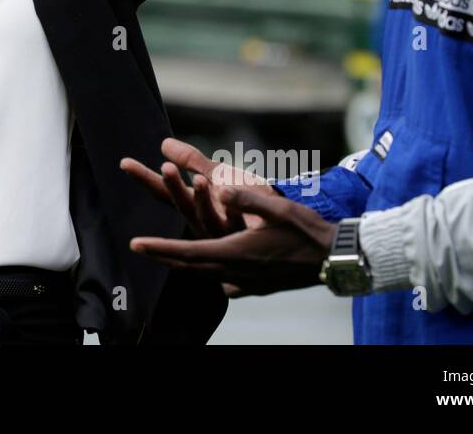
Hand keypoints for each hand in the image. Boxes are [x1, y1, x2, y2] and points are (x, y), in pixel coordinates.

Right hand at [121, 138, 280, 236]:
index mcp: (193, 206)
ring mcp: (224, 230)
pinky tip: (231, 193)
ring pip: (207, 218)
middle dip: (173, 187)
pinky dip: (235, 208)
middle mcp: (203, 221)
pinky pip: (241, 222)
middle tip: (166, 167)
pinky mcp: (247, 234)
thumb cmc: (245, 199)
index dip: (145, 178)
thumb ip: (191, 161)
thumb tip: (163, 143)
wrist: (280, 228)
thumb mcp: (217, 175)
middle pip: (181, 206)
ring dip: (202, 199)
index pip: (163, 192)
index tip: (125, 162)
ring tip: (201, 178)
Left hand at [131, 187, 337, 296]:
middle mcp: (238, 271)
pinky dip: (206, 272)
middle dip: (163, 256)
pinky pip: (223, 281)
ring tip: (163, 254)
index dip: (159, 248)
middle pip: (190, 267)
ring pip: (204, 275)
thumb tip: (218, 187)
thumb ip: (246, 198)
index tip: (135, 244)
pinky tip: (205, 269)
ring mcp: (248, 282)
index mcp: (237, 251)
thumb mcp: (278, 207)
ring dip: (182, 264)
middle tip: (139, 248)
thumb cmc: (307, 229)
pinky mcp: (257, 285)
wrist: (336, 258)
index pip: (188, 252)